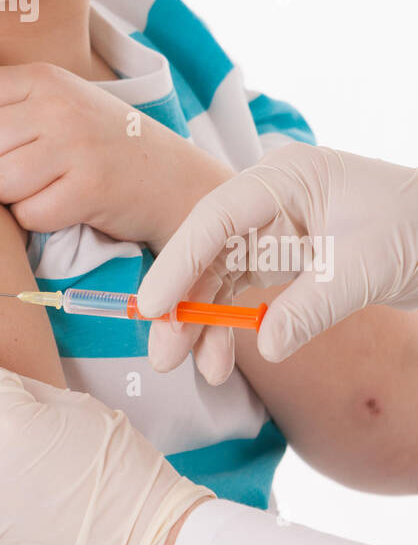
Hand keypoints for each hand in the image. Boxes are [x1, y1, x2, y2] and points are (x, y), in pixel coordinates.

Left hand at [0, 62, 231, 249]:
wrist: (170, 176)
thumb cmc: (100, 141)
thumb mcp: (58, 100)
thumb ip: (7, 102)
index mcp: (42, 77)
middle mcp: (57, 106)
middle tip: (20, 174)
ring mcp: (75, 146)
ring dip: (11, 199)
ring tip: (42, 189)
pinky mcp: (89, 189)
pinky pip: (28, 215)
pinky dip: (37, 220)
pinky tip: (62, 205)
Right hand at [137, 144, 417, 383]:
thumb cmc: (417, 230)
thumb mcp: (366, 267)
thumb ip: (313, 305)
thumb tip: (266, 347)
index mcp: (285, 178)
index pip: (217, 218)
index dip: (180, 262)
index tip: (154, 306)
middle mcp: (271, 200)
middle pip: (209, 249)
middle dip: (182, 301)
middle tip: (162, 353)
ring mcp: (276, 231)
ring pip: (219, 276)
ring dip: (201, 321)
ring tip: (189, 366)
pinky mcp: (286, 261)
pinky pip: (243, 294)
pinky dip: (229, 327)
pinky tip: (219, 361)